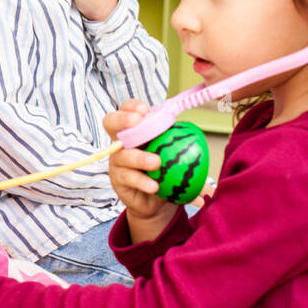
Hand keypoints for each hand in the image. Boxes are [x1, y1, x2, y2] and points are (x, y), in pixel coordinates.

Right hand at [103, 99, 176, 225]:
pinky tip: (155, 187)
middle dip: (122, 119)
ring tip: (157, 163)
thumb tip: (196, 134)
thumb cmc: (166, 171)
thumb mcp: (175, 153)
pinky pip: (128, 178)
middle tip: (137, 121)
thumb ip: (181, 142)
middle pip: (110, 123)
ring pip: (122, 155)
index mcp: (136, 130)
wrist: (157, 201)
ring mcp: (117, 161)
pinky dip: (142, 182)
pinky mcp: (117, 180)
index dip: (131, 107)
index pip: (127, 109)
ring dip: (139, 157)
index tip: (145, 110)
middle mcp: (122, 142)